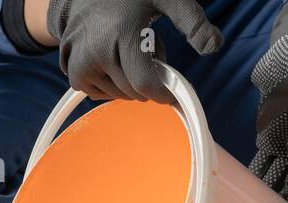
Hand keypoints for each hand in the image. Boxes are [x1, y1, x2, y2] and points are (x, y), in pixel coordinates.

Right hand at [46, 0, 222, 101]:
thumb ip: (192, 21)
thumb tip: (213, 45)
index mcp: (123, 33)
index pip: (144, 83)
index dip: (162, 93)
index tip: (170, 93)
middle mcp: (98, 51)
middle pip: (132, 92)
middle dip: (146, 80)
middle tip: (146, 52)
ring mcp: (82, 63)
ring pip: (117, 95)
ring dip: (128, 83)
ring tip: (127, 52)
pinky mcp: (74, 73)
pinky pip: (98, 94)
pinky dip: (110, 85)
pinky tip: (112, 61)